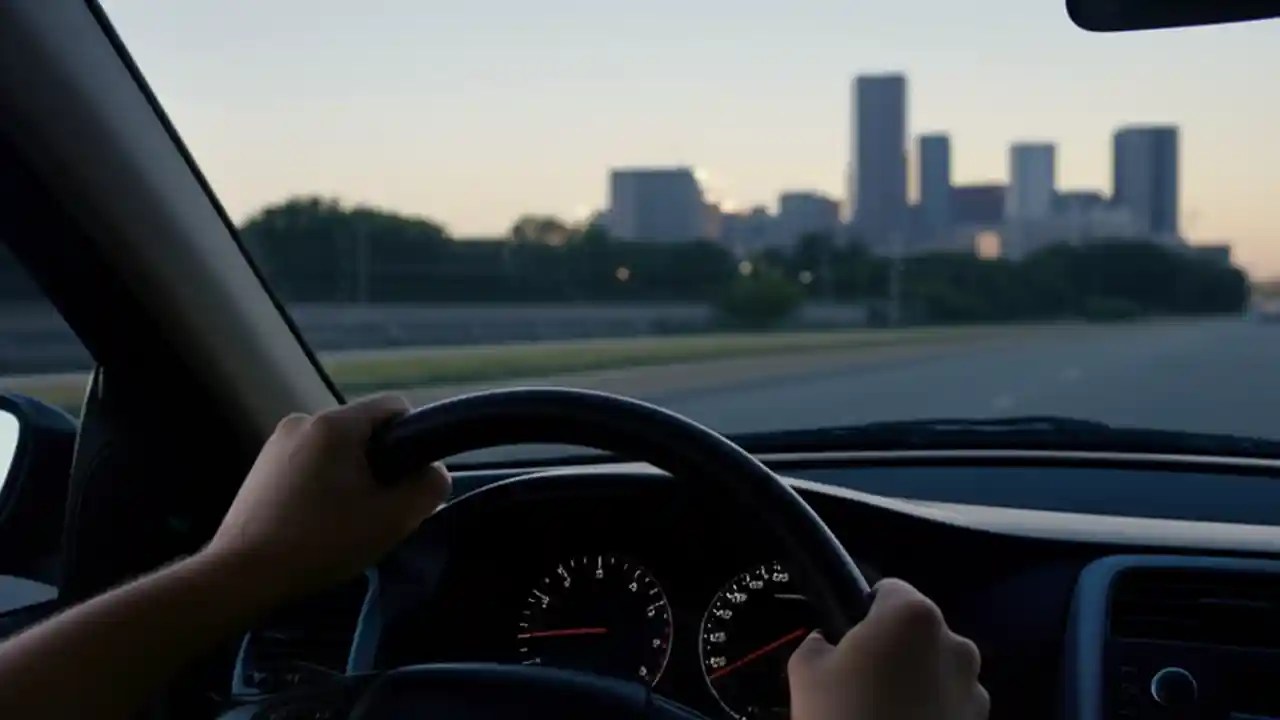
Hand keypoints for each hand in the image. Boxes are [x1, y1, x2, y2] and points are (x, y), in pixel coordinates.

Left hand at [205, 394, 450, 597]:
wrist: (243, 575)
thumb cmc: (321, 542)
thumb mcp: (392, 520)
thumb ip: (428, 487)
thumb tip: (433, 472)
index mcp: (335, 423)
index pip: (395, 407)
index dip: (414, 441)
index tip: (409, 482)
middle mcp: (303, 420)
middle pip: (364, 431)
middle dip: (380, 465)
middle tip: (379, 511)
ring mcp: (276, 442)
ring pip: (337, 450)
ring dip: (351, 477)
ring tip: (345, 522)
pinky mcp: (260, 467)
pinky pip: (310, 464)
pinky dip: (323, 486)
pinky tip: (316, 523)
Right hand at [788, 579, 987, 719]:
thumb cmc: (840, 719)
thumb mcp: (805, 672)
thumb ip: (818, 642)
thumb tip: (830, 644)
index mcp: (913, 616)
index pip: (887, 590)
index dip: (862, 612)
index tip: (846, 642)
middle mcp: (956, 644)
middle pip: (917, 631)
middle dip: (893, 649)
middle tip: (858, 682)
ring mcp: (975, 690)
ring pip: (936, 670)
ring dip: (915, 682)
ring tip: (882, 713)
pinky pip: (949, 705)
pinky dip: (930, 713)